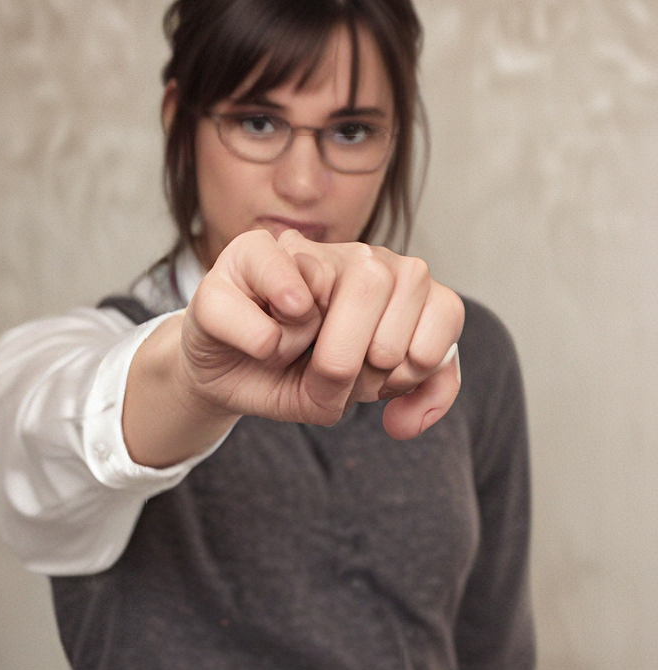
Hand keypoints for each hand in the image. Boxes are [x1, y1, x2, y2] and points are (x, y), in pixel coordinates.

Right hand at [178, 228, 463, 438]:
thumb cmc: (295, 378)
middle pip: (395, 282)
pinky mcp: (245, 254)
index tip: (382, 383)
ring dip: (318, 350)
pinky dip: (267, 341)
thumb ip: (416, 392)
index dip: (416, 362)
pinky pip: (280, 296)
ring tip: (292, 354)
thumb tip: (404, 419)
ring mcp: (301, 250)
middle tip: (331, 374)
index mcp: (396, 285)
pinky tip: (258, 345)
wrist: (224, 378)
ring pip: (345, 282)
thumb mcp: (361, 396)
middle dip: (365, 360)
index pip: (444, 307)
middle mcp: (356, 257)